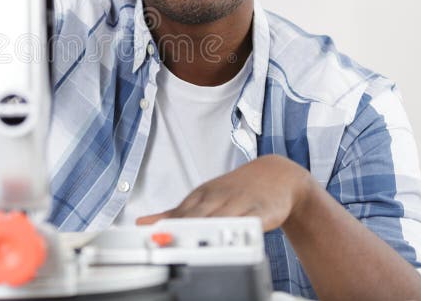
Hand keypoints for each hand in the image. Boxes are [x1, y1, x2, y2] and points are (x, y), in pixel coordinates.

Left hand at [135, 154, 315, 230]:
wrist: (277, 175)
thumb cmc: (236, 189)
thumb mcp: (204, 196)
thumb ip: (174, 213)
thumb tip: (143, 223)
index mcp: (202, 195)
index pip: (179, 213)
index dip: (166, 227)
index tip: (153, 239)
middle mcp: (218, 198)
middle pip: (197, 216)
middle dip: (182, 230)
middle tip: (167, 244)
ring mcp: (240, 203)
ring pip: (222, 218)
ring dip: (208, 230)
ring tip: (194, 245)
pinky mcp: (262, 212)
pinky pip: (251, 222)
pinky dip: (242, 230)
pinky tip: (235, 239)